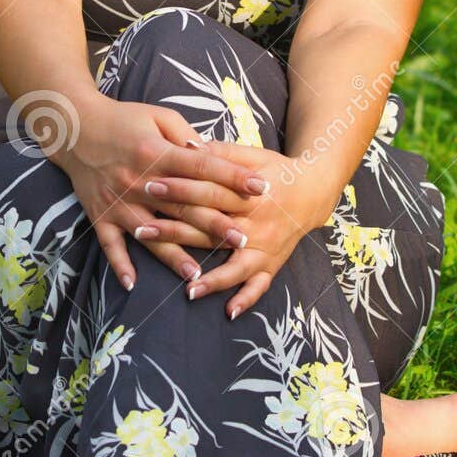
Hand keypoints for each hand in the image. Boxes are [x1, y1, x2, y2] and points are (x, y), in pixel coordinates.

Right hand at [59, 94, 269, 289]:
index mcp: (155, 152)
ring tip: (197, 274)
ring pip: (151, 233)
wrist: (73, 126)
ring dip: (173, 255)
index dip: (232, 178)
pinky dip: (119, 264)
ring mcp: (118, 201)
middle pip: (182, 206)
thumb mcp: (159, 115)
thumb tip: (214, 156)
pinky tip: (132, 284)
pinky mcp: (99, 214)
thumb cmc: (123, 118)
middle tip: (242, 240)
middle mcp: (138, 180)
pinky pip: (109, 243)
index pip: (201, 167)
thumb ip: (187, 136)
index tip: (260, 188)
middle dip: (214, 224)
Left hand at [134, 140, 326, 319]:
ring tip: (188, 289)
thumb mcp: (252, 155)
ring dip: (212, 280)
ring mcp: (265, 248)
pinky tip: (228, 311)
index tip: (149, 186)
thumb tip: (185, 146)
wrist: (313, 191)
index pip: (209, 192)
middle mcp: (257, 225)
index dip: (179, 189)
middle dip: (176, 232)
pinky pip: (260, 286)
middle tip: (144, 231)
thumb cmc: (276, 170)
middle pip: (211, 231)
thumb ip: (219, 152)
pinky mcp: (272, 263)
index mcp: (250, 195)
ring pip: (235, 267)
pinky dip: (247, 299)